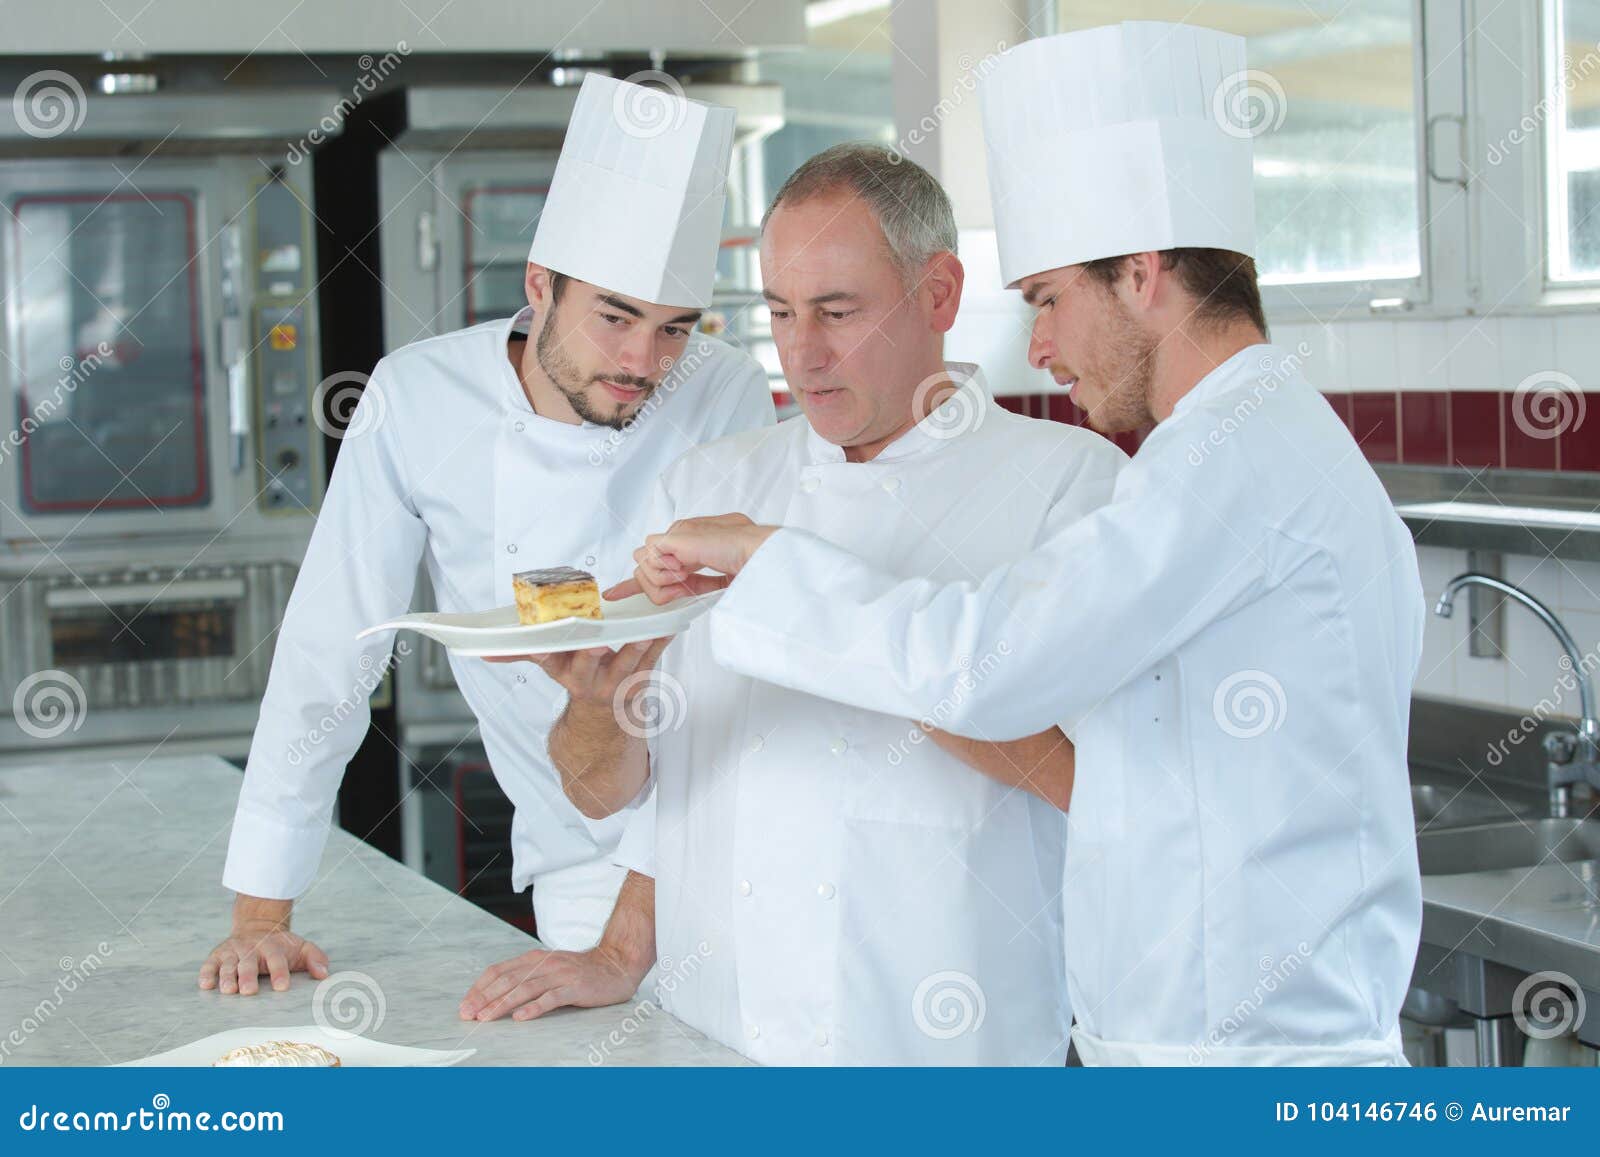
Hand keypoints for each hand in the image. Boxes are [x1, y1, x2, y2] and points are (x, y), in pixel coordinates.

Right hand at [198, 922, 329, 994]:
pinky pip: (209, 964)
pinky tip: (206, 984)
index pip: (277, 960)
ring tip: (228, 990)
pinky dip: (207, 973)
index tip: (282, 987)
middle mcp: (251, 949)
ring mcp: (233, 952)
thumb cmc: (281, 946)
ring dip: (227, 977)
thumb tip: (324, 974)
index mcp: (273, 948)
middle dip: (248, 977)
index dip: (280, 973)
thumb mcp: (301, 947)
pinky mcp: (217, 955)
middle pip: (249, 963)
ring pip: (229, 965)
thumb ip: (315, 958)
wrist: (258, 926)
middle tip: (249, 991)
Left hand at [457, 943, 647, 1021]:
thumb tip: (497, 996)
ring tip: (486, 1017)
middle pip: (508, 980)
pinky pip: (552, 998)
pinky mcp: (576, 988)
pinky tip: (521, 1017)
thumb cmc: (580, 972)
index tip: (466, 1005)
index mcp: (534, 959)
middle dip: (484, 998)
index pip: (499, 971)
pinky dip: (534, 1008)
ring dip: (502, 1004)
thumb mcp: (549, 969)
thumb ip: (527, 978)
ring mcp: (560, 975)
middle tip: (468, 1014)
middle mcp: (544, 964)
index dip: (480, 988)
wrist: (617, 964)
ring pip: (525, 988)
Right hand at [486, 638, 669, 715]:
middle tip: (595, 643)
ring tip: (642, 633)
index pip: (548, 660)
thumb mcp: (553, 669)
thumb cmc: (580, 681)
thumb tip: (484, 654)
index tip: (538, 644)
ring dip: (634, 648)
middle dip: (590, 655)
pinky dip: (662, 643)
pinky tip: (670, 627)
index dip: (543, 652)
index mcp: (563, 672)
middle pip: (586, 665)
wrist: (604, 727)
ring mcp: (614, 684)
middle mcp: (586, 681)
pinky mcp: (640, 682)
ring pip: (624, 664)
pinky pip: (652, 660)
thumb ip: (522, 656)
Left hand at [605, 513, 779, 604]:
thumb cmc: (752, 564)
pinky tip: (683, 570)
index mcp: (696, 544)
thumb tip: (672, 589)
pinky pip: (650, 560)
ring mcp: (677, 534)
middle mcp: (683, 535)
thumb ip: (695, 582)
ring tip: (688, 577)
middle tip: (682, 586)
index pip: (656, 560)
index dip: (638, 581)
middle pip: (645, 565)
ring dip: (665, 581)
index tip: (615, 594)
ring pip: (644, 564)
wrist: (761, 552)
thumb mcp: (716, 581)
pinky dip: (665, 574)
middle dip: (658, 585)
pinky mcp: (673, 537)